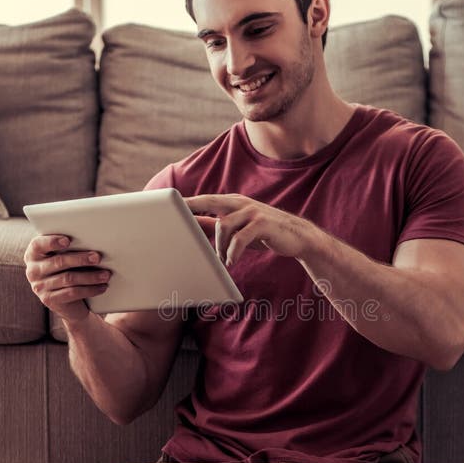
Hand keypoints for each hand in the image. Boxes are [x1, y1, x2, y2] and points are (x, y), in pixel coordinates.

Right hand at [23, 234, 111, 322]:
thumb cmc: (67, 270)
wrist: (66, 300)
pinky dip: (90, 289)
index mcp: (34, 254)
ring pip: (68, 279)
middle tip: (97, 257)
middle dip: (80, 259)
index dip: (52, 241)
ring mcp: (39, 287)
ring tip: (106, 275)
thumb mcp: (65, 257)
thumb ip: (70, 248)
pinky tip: (102, 287)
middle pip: (58, 262)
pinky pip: (72, 293)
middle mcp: (33, 270)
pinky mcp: (49, 300)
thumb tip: (93, 240)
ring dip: (90, 276)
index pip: (38, 244)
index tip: (68, 240)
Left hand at [184, 194, 317, 265]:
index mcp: (232, 202)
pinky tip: (231, 262)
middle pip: (209, 202)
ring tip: (221, 261)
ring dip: (218, 246)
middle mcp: (240, 203)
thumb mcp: (238, 229)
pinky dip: (232, 252)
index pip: (204, 200)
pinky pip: (240, 238)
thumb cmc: (264, 233)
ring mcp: (251, 211)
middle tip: (175, 221)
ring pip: (223, 225)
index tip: (167, 206)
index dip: (186, 202)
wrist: (297, 236)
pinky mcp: (262, 223)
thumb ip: (217, 226)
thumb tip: (192, 228)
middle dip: (190, 209)